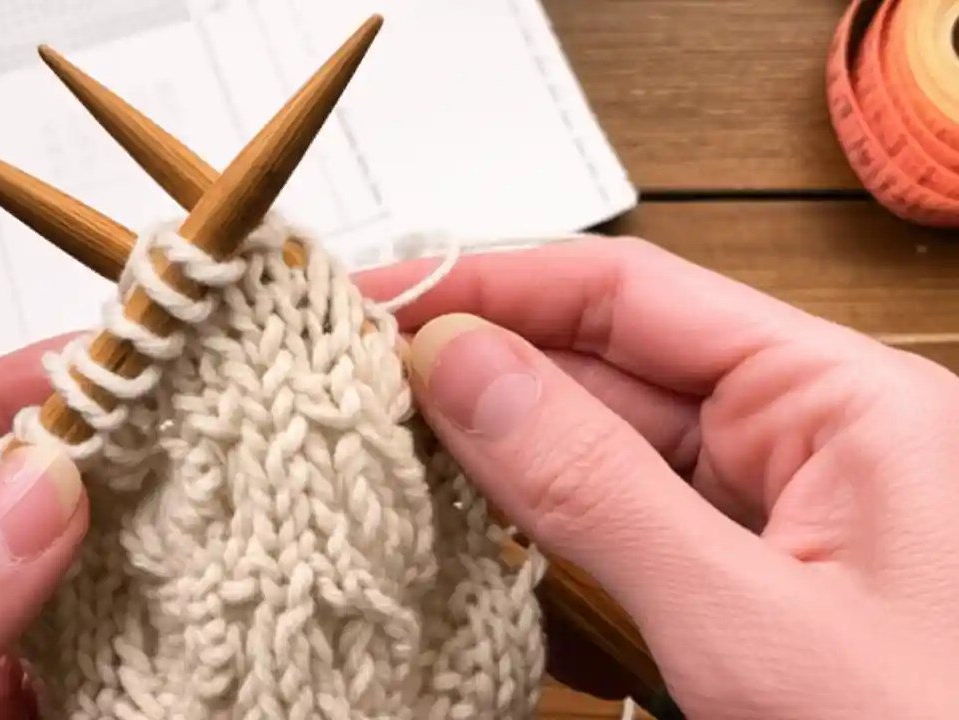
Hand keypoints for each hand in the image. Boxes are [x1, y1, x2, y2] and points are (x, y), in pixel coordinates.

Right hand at [358, 236, 958, 719]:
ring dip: (503, 473)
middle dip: (484, 380)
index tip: (379, 297)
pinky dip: (548, 555)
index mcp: (845, 403)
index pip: (634, 297)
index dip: (494, 284)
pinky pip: (624, 540)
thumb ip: (592, 486)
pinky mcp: (742, 593)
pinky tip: (483, 561)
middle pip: (610, 373)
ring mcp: (774, 523)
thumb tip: (459, 363)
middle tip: (359, 387)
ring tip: (396, 466)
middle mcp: (809, 444)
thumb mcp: (742, 624)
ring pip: (605, 462)